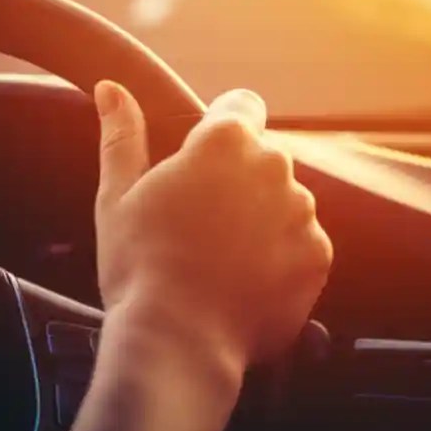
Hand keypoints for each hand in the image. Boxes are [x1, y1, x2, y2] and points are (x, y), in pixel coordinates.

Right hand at [92, 81, 331, 368]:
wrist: (178, 341)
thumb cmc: (139, 265)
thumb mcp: (118, 195)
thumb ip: (122, 134)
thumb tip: (112, 89)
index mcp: (224, 142)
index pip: (241, 104)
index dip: (219, 126)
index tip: (199, 157)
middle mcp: (274, 167)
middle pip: (261, 156)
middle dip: (236, 177)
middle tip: (195, 220)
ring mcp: (302, 213)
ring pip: (282, 200)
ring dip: (259, 217)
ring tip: (216, 257)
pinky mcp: (317, 257)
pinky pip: (299, 243)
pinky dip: (277, 256)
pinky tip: (240, 280)